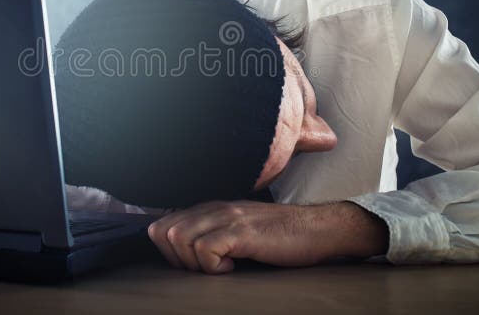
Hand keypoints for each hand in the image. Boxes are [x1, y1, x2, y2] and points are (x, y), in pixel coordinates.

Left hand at [147, 200, 388, 273]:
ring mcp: (227, 218)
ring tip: (219, 268)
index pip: (162, 224)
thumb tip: (185, 255)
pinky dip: (212, 267)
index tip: (194, 265)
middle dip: (176, 259)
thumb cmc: (280, 237)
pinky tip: (233, 268)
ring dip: (193, 263)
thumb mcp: (239, 231)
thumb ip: (213, 234)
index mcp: (211, 208)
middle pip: (164, 232)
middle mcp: (214, 208)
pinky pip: (205, 249)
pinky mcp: (241, 232)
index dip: (169, 251)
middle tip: (204, 269)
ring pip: (179, 238)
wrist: (317, 230)